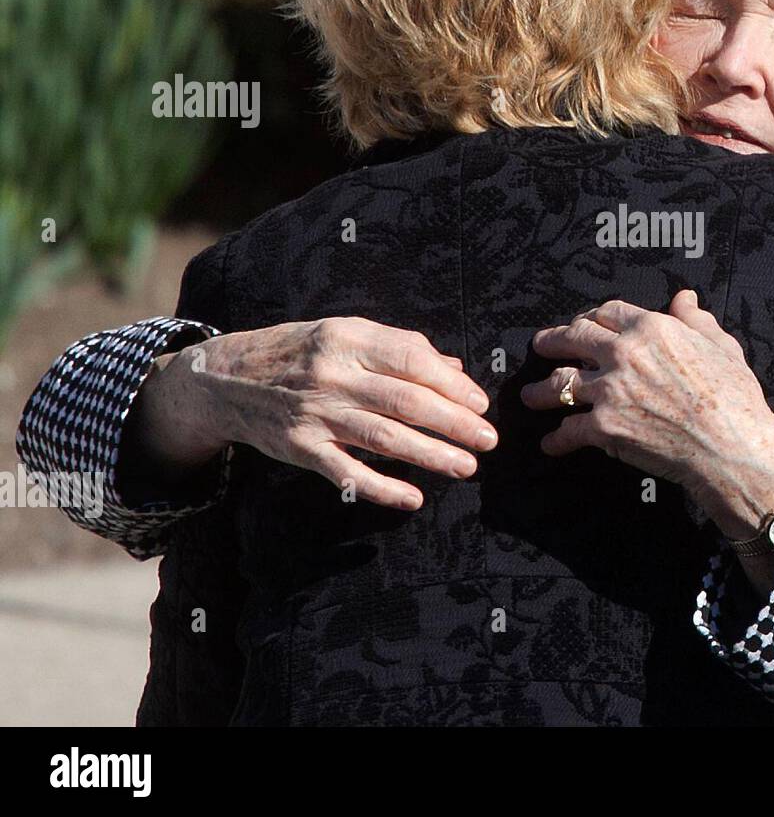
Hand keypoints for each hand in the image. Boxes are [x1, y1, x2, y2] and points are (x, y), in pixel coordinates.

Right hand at [128, 317, 496, 510]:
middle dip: (454, 422)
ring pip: (384, 437)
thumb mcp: (345, 334)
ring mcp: (316, 413)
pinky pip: (346, 472)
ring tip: (466, 466)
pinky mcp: (301, 448)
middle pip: (406, 400)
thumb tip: (456, 368)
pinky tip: (413, 498)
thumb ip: (399, 349)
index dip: (452, 384)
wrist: (226, 379)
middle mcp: (334, 373)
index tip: (480, 403)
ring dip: (430, 454)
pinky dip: (381, 487)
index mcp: (349, 337)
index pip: (412, 359)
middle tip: (488, 440)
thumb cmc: (299, 352)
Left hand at [520, 290, 773, 539]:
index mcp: (651, 328)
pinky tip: (551, 444)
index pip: (607, 312)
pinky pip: (569, 431)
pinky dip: (557, 440)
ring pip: (560, 384)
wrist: (732, 447)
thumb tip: (685, 298)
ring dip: (541, 391)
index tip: (582, 323)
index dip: (590, 317)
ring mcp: (610, 390)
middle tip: (540, 345)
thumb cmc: (735, 398)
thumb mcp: (721, 347)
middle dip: (553, 341)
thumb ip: (696, 320)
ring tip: (530, 396)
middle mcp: (624, 353)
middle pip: (573, 338)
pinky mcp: (604, 426)